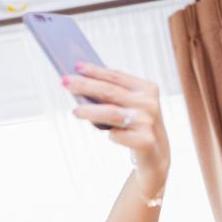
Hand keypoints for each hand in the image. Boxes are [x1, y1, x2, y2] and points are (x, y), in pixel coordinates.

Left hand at [63, 64, 170, 197]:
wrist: (156, 155)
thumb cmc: (135, 127)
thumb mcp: (128, 108)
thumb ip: (112, 97)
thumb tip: (81, 86)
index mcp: (147, 89)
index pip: (116, 77)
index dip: (95, 70)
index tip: (76, 66)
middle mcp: (148, 103)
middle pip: (110, 91)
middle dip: (85, 85)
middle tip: (65, 82)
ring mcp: (147, 122)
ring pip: (111, 113)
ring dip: (90, 110)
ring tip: (74, 111)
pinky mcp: (144, 141)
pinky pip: (118, 136)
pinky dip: (110, 135)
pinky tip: (108, 135)